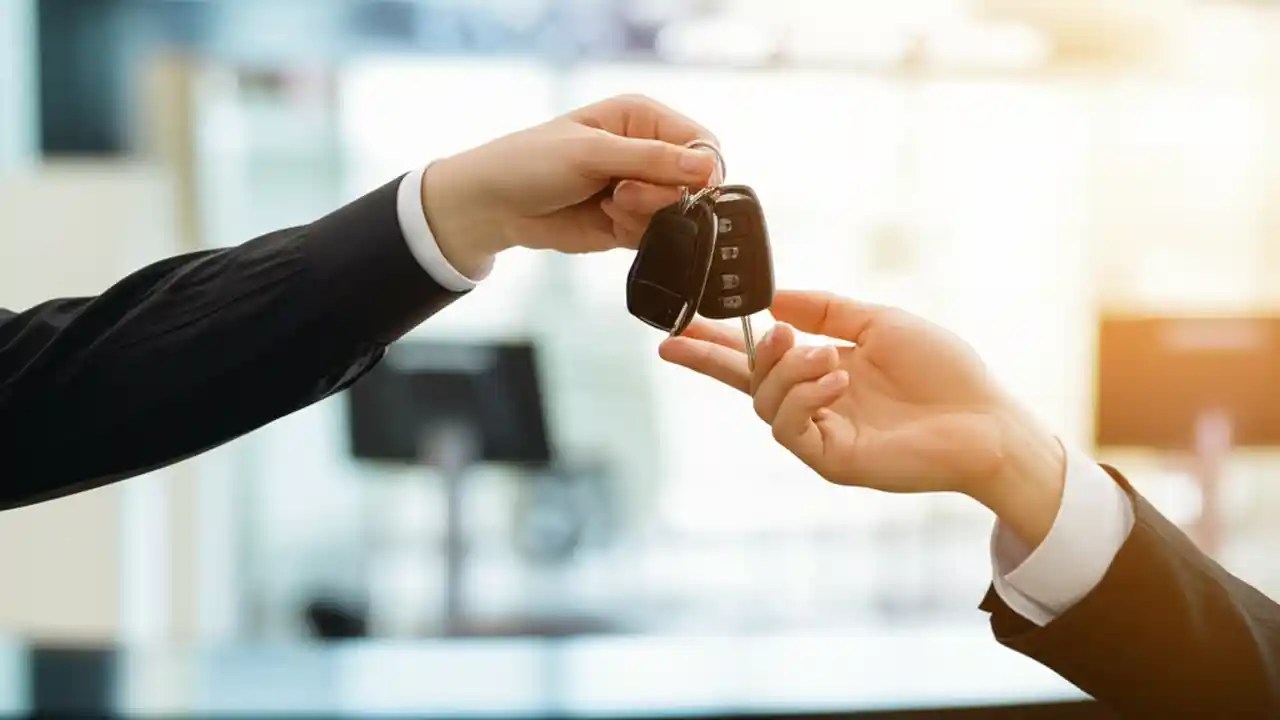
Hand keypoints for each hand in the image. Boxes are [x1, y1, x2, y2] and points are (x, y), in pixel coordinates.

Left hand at [421, 94, 721, 277]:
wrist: (494, 206)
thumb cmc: (532, 163)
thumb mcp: (592, 153)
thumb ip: (652, 161)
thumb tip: (709, 169)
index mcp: (643, 118)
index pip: (701, 142)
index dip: (700, 168)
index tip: (682, 187)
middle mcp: (648, 151)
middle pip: (694, 182)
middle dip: (663, 194)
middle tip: (622, 193)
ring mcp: (641, 189)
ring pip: (677, 212)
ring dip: (645, 215)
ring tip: (608, 204)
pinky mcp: (631, 222)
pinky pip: (657, 234)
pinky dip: (636, 233)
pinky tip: (606, 220)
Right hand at [659, 290, 1066, 546]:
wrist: (986, 418)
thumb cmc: (943, 370)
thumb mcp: (878, 322)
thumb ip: (825, 310)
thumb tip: (772, 299)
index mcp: (822, 369)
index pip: (756, 357)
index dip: (714, 343)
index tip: (674, 329)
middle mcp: (814, 403)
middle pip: (744, 382)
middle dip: (713, 358)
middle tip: (705, 336)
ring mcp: (820, 434)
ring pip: (764, 403)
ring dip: (785, 371)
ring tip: (825, 357)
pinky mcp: (832, 460)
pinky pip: (790, 428)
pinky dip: (804, 396)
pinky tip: (836, 379)